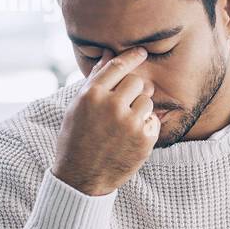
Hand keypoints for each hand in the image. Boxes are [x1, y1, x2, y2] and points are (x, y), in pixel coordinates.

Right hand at [52, 48, 158, 195]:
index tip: (142, 51)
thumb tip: (108, 54)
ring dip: (139, 109)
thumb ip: (95, 80)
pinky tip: (129, 137)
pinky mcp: (144, 139)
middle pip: (137, 82)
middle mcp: (111, 106)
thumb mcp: (77, 107)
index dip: (133, 56)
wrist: (81, 177)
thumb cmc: (76, 139)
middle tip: (122, 105)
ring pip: (147, 101)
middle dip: (132, 90)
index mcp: (91, 95)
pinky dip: (145, 126)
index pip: (118, 66)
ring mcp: (129, 123)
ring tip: (122, 125)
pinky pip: (153, 120)